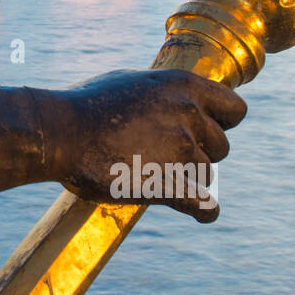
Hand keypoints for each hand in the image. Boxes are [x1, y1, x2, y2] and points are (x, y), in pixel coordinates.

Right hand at [48, 69, 246, 222]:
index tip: (208, 131)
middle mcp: (188, 114)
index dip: (222, 122)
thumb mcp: (129, 81)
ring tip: (155, 174)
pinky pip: (203, 204)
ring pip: (206, 174)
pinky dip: (205, 211)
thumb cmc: (85, 104)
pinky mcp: (167, 184)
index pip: (235, 109)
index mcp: (182, 86)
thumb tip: (177, 97)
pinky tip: (204, 213)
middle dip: (201, 152)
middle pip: (221, 146)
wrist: (58, 133)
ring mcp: (180, 150)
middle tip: (168, 155)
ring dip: (188, 177)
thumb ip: (162, 91)